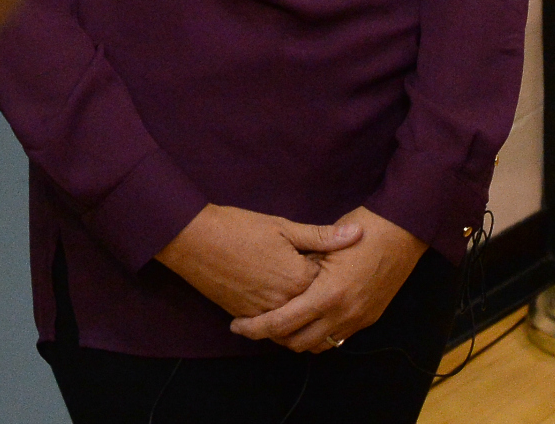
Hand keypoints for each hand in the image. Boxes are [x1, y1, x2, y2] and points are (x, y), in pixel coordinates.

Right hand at [155, 204, 364, 319]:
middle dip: (319, 293)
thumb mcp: (283, 227)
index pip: (329, 283)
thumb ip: (322, 236)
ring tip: (301, 292)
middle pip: (314, 307)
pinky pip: (271, 327)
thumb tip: (359, 234)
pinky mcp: (246, 317)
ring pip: (294, 323)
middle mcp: (285, 303)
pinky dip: (279, 318)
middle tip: (314, 272)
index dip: (331, 270)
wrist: (195, 240)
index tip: (329, 257)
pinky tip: (281, 301)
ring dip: (301, 312)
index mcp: (299, 279)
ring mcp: (264, 314)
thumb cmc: (239, 228)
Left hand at [227, 207, 424, 352]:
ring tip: (281, 321)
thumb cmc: (364, 228)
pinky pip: (338, 337)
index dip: (255, 328)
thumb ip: (301, 265)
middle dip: (274, 338)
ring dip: (298, 338)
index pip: (281, 324)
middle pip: (297, 343)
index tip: (237, 325)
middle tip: (257, 324)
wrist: (405, 230)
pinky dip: (319, 333)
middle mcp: (343, 314)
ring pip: (319, 345)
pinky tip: (309, 317)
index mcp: (327, 295)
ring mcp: (359, 319)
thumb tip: (275, 280)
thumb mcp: (325, 242)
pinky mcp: (369, 318)